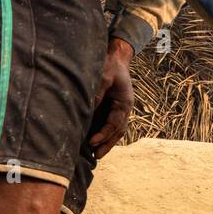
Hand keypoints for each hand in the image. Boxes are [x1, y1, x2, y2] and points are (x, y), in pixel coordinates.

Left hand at [90, 37, 134, 157]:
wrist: (116, 57)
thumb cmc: (110, 65)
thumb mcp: (103, 76)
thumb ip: (97, 93)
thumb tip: (88, 110)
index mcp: (124, 102)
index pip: (115, 123)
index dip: (104, 134)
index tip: (92, 142)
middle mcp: (124, 108)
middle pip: (118, 131)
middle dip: (108, 144)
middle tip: (96, 156)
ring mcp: (120, 109)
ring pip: (116, 130)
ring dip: (107, 142)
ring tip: (96, 154)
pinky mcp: (112, 107)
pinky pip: (110, 124)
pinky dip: (105, 134)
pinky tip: (95, 141)